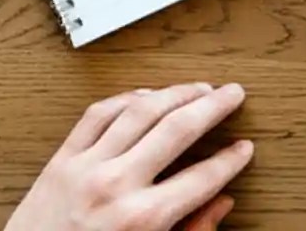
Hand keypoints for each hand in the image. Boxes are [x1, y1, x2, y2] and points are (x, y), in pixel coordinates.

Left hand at [5, 83, 252, 230]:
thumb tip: (221, 204)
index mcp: (142, 221)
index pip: (202, 177)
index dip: (230, 160)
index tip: (244, 147)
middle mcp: (115, 187)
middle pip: (176, 129)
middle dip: (212, 107)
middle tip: (232, 93)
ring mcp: (85, 168)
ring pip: (139, 110)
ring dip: (174, 92)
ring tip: (197, 88)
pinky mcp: (61, 160)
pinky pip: (97, 114)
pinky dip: (125, 98)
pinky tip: (145, 95)